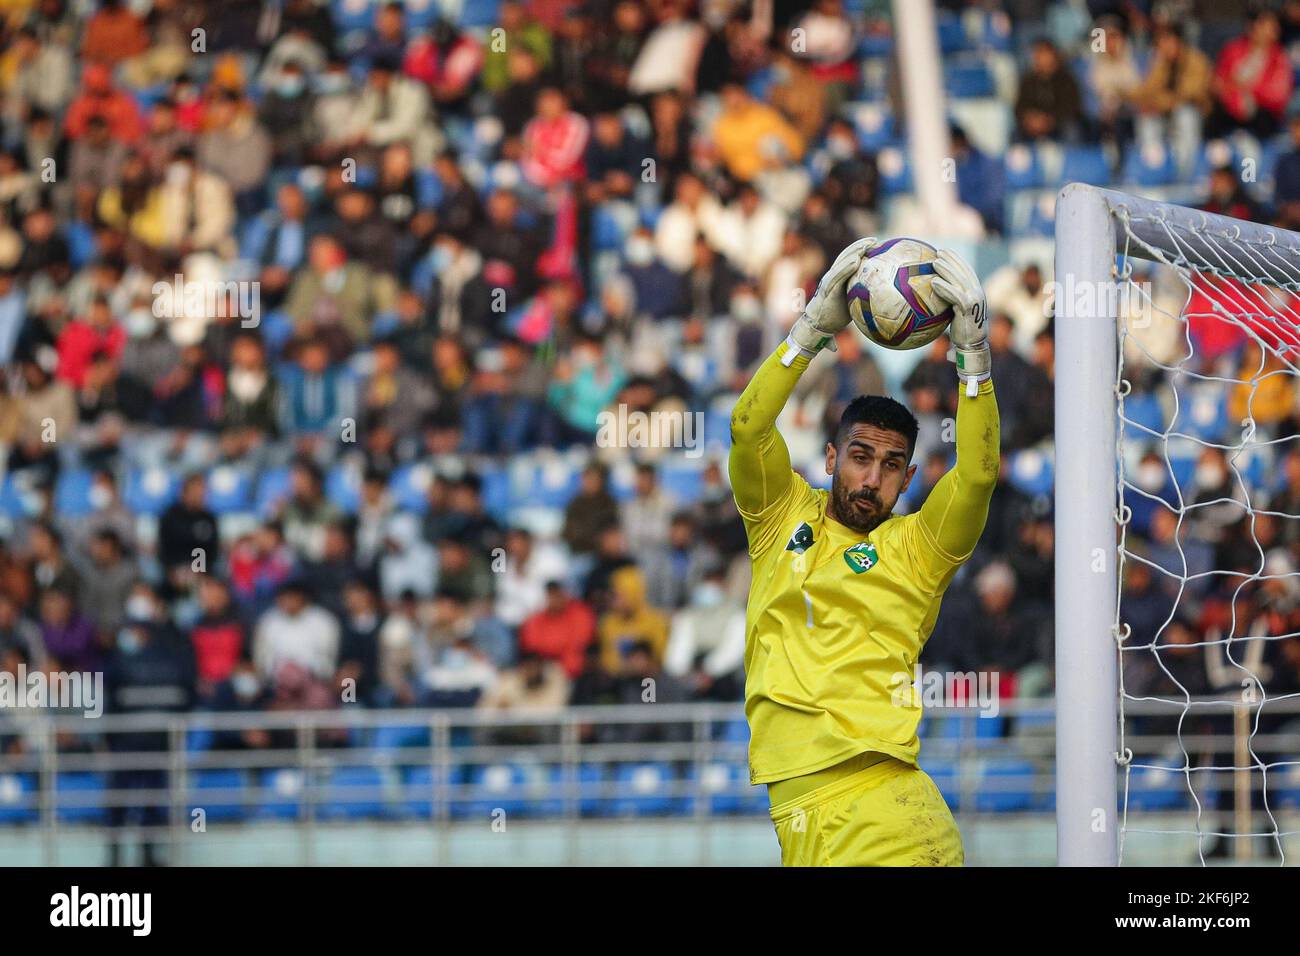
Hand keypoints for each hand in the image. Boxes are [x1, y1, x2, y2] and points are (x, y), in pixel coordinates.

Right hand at [785, 236, 877, 359]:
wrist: (817, 326)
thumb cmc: (834, 317)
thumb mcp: (851, 303)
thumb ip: (861, 295)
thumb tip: (881, 298)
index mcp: (839, 278)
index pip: (851, 259)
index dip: (862, 250)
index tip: (877, 244)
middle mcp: (833, 276)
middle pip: (847, 256)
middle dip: (860, 246)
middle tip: (875, 240)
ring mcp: (829, 281)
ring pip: (842, 262)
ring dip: (855, 252)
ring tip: (867, 245)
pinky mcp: (827, 289)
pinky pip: (838, 276)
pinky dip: (847, 267)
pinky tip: (856, 260)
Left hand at [931, 248, 989, 392]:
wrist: (971, 347)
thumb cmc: (961, 333)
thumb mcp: (955, 314)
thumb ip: (949, 302)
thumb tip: (932, 296)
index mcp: (976, 292)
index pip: (967, 271)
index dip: (957, 260)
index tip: (945, 252)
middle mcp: (977, 293)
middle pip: (964, 272)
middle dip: (952, 260)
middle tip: (939, 252)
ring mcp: (974, 300)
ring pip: (959, 280)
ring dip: (946, 270)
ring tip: (934, 262)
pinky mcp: (967, 309)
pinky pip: (954, 295)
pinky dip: (944, 288)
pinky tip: (933, 283)